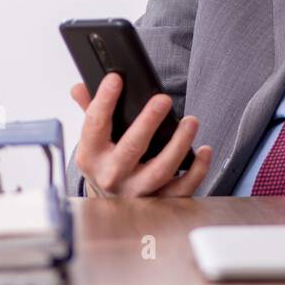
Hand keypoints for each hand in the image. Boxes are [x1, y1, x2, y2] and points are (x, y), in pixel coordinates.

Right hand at [70, 73, 211, 196]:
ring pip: (160, 170)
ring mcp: (136, 191)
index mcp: (92, 156)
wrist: (111, 204)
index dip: (104, 101)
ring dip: (179, 144)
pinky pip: (181, 189)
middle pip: (131, 148)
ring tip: (191, 122)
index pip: (95, 125)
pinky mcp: (159, 202)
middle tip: (163, 99)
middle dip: (148, 122)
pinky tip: (204, 151)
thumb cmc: (106, 164)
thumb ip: (90, 112)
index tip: (115, 79)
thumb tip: (79, 87)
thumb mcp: (93, 141)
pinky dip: (197, 171)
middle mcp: (112, 176)